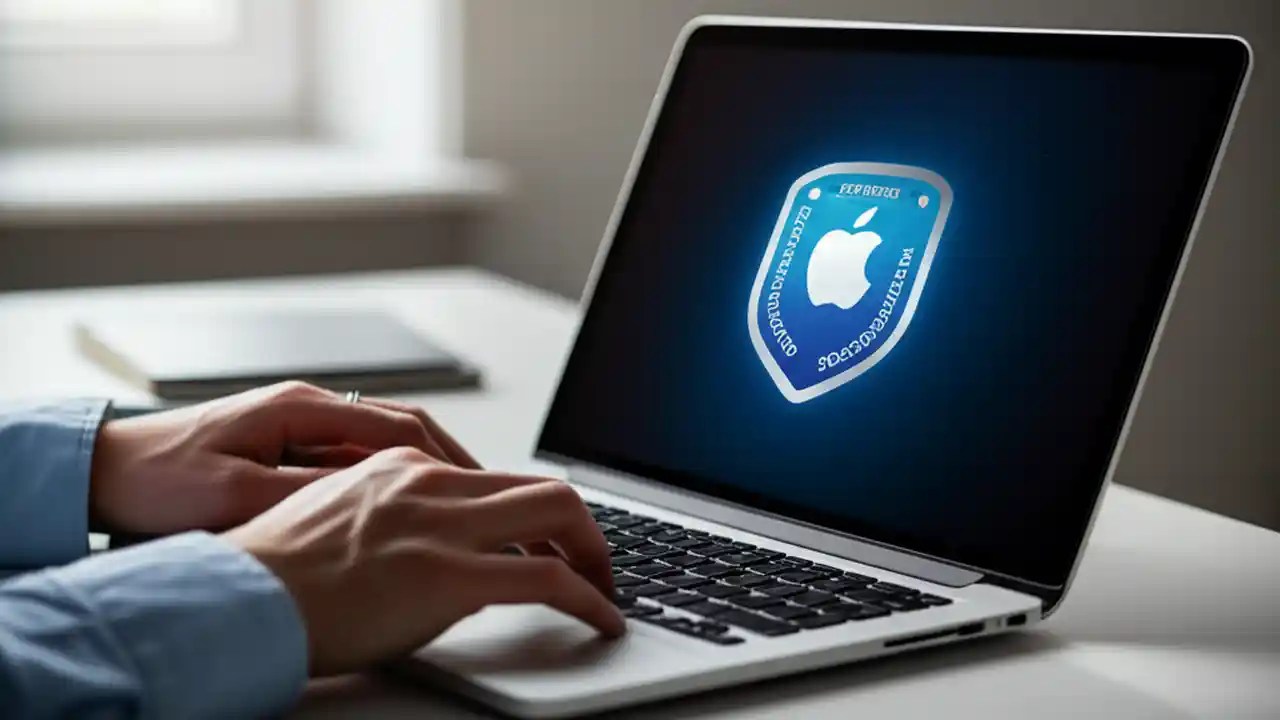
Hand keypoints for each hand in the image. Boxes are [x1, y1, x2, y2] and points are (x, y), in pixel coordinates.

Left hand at [90, 381, 477, 534]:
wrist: (104, 474)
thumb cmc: (156, 479)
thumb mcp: (233, 494)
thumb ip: (305, 493)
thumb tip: (368, 499)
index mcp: (298, 407)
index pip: (397, 426)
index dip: (445, 457)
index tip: (478, 484)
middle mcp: (304, 407)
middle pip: (399, 427)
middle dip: (448, 458)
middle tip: (485, 491)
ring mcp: (296, 425)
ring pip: (380, 442)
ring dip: (421, 468)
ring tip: (456, 499)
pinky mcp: (285, 446)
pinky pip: (353, 456)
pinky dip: (388, 477)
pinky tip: (403, 504)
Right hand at [223, 447, 623, 675]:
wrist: (234, 600)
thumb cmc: (270, 575)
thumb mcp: (335, 521)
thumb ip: (391, 519)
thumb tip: (426, 547)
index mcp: (401, 467)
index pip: (496, 478)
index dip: (537, 515)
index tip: (551, 541)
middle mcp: (429, 483)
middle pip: (542, 486)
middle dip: (582, 528)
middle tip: (593, 565)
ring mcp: (441, 525)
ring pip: (559, 513)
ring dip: (595, 557)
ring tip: (604, 593)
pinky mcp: (448, 575)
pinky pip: (548, 578)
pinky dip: (589, 598)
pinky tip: (601, 620)